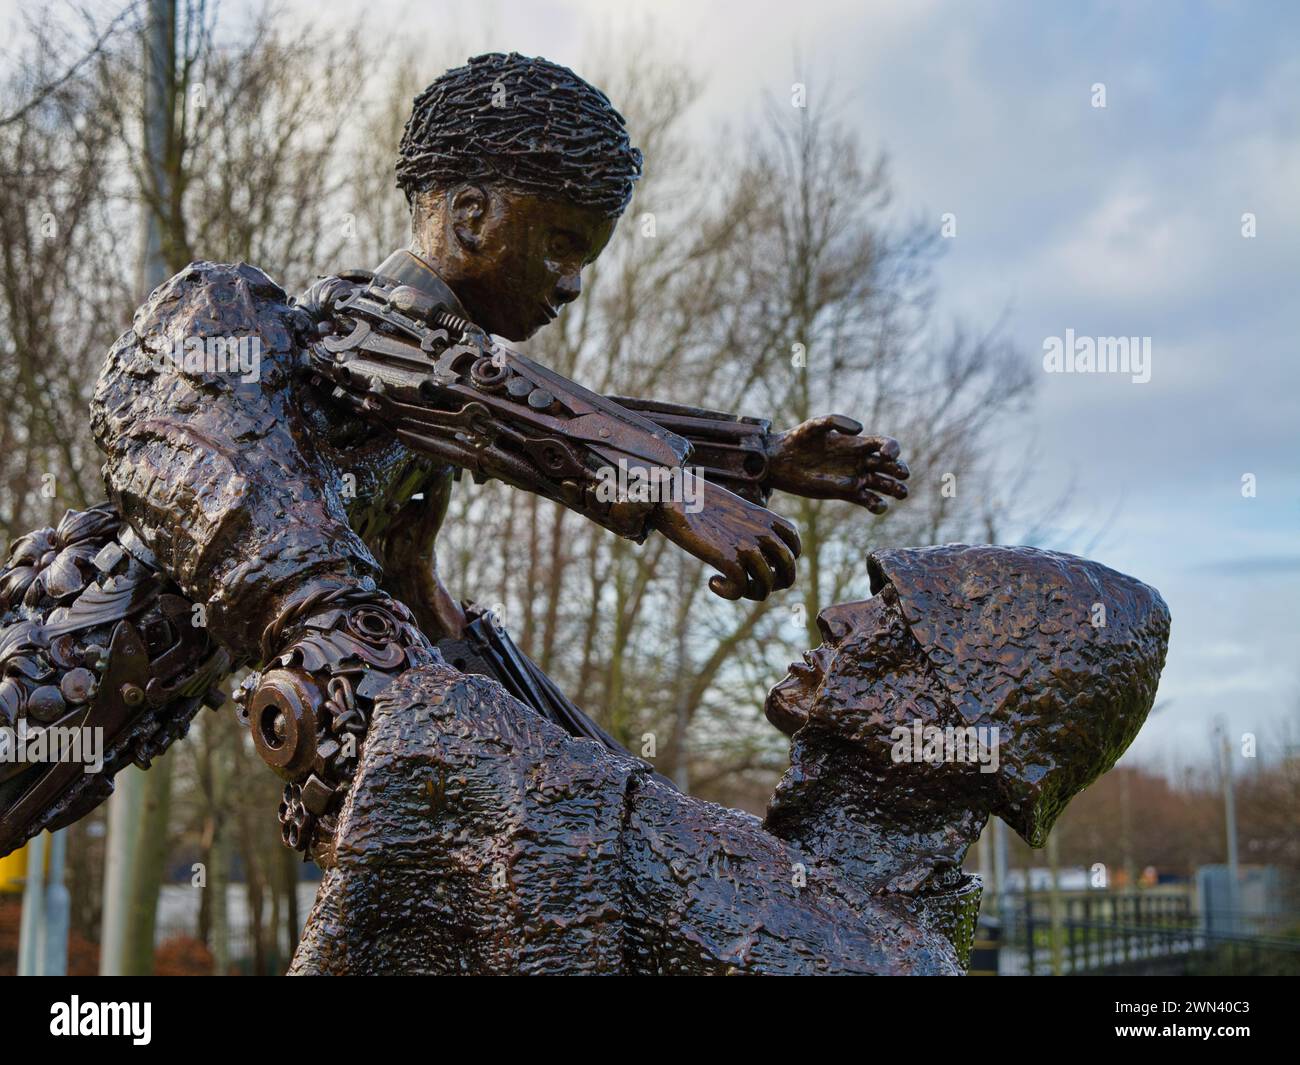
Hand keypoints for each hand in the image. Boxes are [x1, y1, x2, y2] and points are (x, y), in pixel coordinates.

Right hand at [652, 472, 800, 600]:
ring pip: (767, 584)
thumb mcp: (730, 508)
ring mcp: (747, 545)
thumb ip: (744, 525)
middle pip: (788, 570)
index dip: (781, 563)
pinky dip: (728, 592)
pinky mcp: (727, 557)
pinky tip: (712, 582)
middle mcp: (762, 532)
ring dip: (750, 592)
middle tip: (750, 583)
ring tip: (729, 584)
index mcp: (765, 517)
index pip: (794, 546)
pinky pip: (741, 588)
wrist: (673, 493)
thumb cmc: (695, 500)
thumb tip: (741, 545)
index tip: (762, 565)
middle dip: (773, 584)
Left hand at [766, 415, 908, 513]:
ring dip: (895, 489)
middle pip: (889, 466)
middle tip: (902, 474)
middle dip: (899, 469)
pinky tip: (878, 505)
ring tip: (901, 493)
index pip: (885, 444)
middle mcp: (859, 460)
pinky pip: (868, 500)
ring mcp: (855, 477)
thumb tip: (861, 429)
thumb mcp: (815, 425)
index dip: (892, 448)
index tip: (887, 454)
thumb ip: (836, 421)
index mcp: (857, 443)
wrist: (780, 462)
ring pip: (883, 484)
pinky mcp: (846, 493)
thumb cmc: (797, 439)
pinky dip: (877, 505)